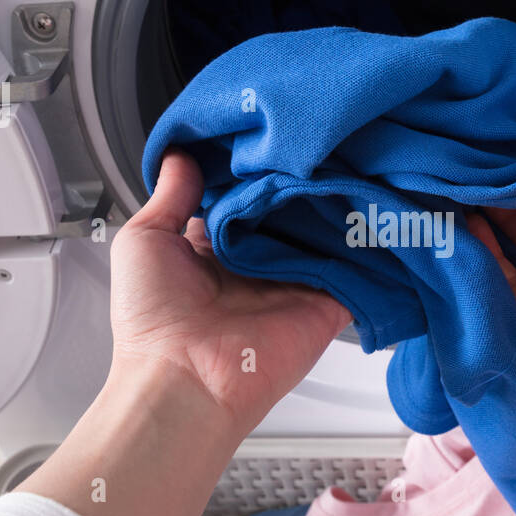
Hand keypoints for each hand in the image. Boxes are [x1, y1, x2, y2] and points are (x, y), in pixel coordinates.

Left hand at [109, 150, 350, 433]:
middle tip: (314, 142)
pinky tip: (371, 204)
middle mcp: (258, 264)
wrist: (184, 381)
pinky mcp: (326, 305)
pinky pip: (357, 270)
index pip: (247, 198)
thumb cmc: (152, 320)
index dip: (257, 169)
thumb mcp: (144, 241)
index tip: (270, 135)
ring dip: (336, 203)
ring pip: (326, 233)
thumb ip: (170, 196)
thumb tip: (181, 154)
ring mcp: (294, 284)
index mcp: (215, 248)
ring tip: (347, 160)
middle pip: (290, 211)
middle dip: (300, 180)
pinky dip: (367, 243)